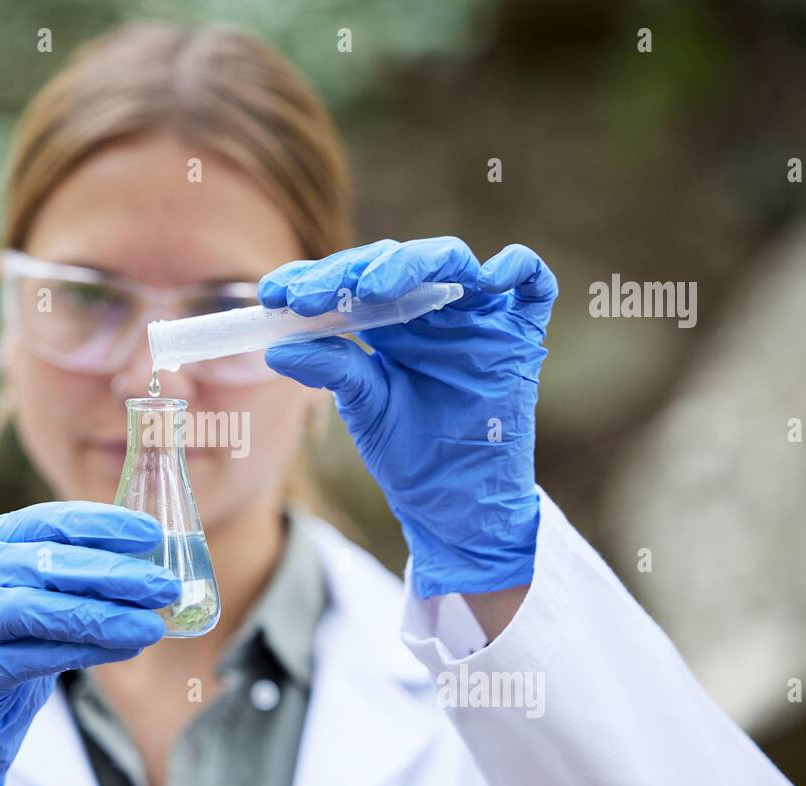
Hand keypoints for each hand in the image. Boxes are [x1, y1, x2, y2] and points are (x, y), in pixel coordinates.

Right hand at [0, 501, 180, 785]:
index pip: (43, 523)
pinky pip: (39, 656)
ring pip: (43, 610)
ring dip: (107, 615)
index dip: (100, 525)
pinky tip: (126, 648)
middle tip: (166, 583)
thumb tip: (146, 566)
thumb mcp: (27, 610)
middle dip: (114, 572)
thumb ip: (67, 584)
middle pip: (46, 564)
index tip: (151, 534)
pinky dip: (89, 650)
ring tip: (154, 624)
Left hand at [261, 238, 556, 598]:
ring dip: (410, 265)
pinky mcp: (520, 335)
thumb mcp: (364, 405)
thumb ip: (331, 369)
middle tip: (312, 297)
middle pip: (396, 263)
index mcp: (391, 321)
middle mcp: (434, 310)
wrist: (453, 503)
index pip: (352, 280)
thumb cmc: (409, 452)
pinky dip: (517, 268)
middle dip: (350, 273)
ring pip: (451, 261)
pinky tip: (490, 274)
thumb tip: (276, 348)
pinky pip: (531, 286)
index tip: (273, 293)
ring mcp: (478, 317)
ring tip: (371, 287)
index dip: (314, 278)